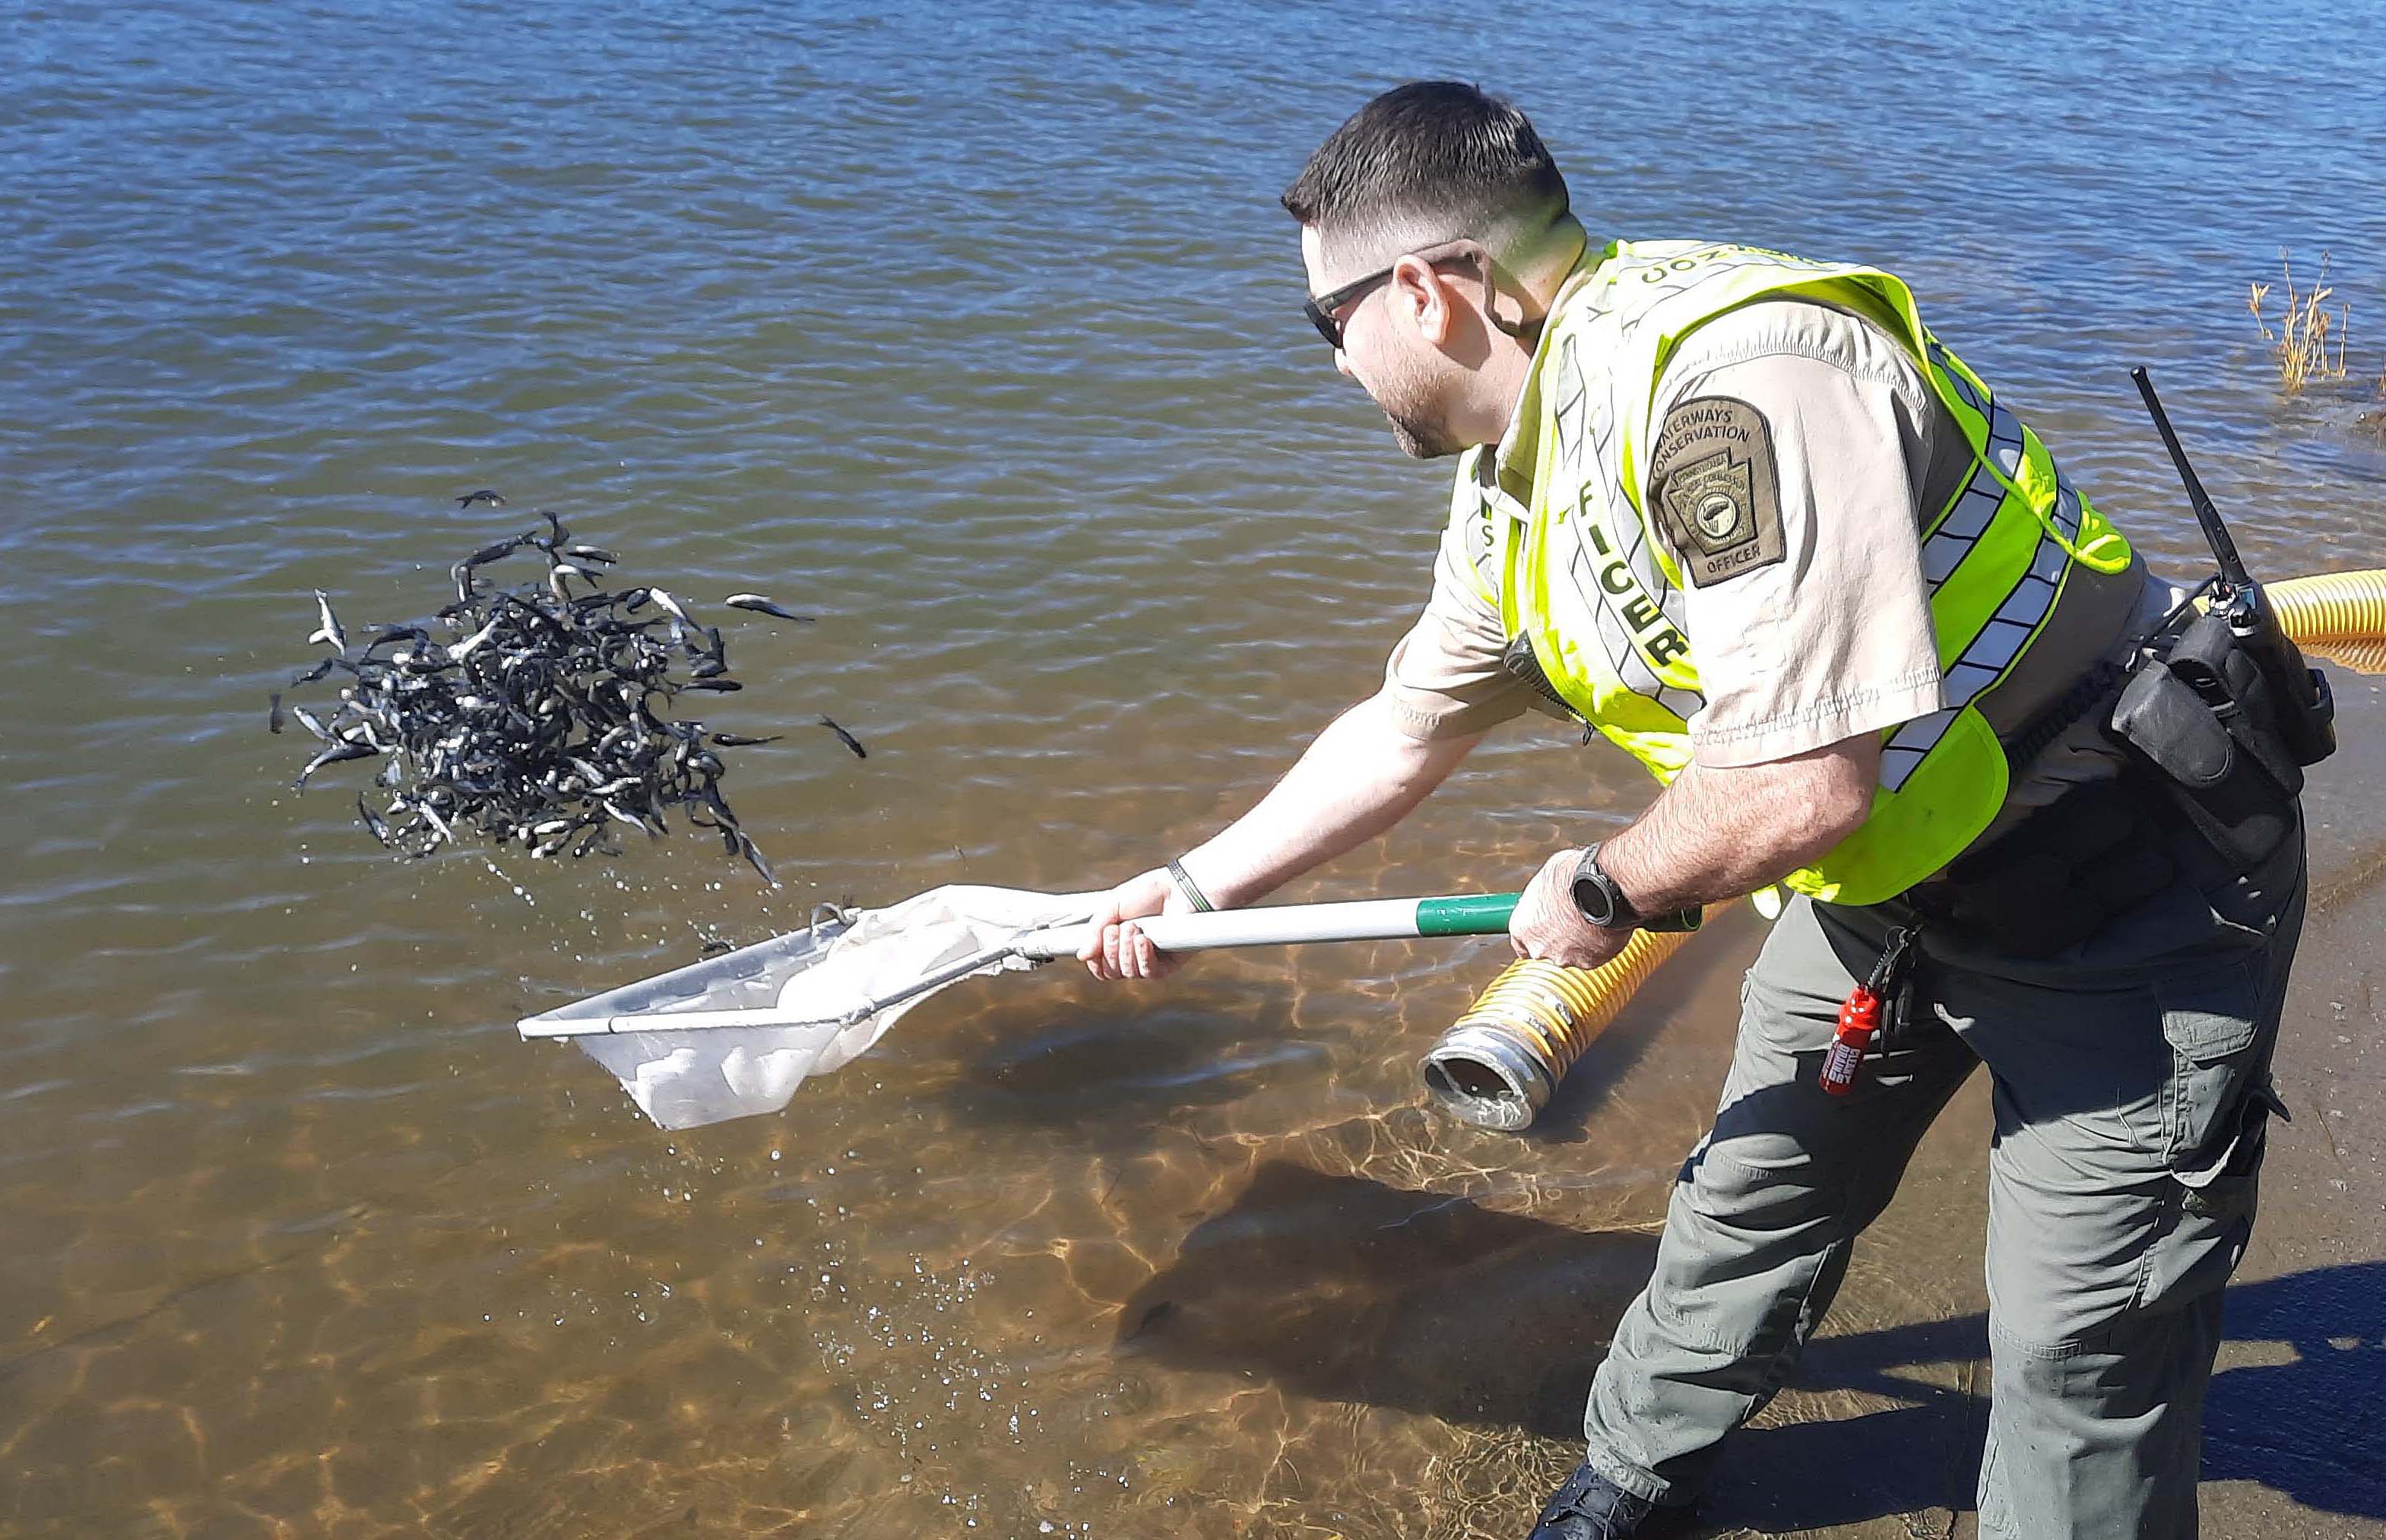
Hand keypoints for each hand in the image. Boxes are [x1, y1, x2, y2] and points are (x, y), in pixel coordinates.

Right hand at [1078, 867, 1192, 980]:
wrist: (1177, 889)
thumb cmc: (1146, 894)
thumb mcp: (1111, 907)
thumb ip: (1094, 931)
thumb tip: (1082, 956)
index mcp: (1117, 944)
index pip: (1100, 967)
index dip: (1094, 961)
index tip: (1093, 945)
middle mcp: (1132, 956)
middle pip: (1111, 972)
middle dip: (1109, 950)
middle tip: (1116, 928)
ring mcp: (1149, 961)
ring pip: (1128, 973)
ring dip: (1126, 950)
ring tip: (1133, 927)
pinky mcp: (1167, 965)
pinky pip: (1148, 972)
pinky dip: (1142, 956)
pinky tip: (1143, 940)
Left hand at [1509, 847, 1631, 969]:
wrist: (1602, 888)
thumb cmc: (1572, 878)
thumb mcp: (1547, 876)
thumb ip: (1543, 894)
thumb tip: (1550, 892)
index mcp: (1523, 927)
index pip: (1519, 942)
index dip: (1532, 934)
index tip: (1541, 928)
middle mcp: (1540, 947)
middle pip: (1545, 948)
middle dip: (1556, 937)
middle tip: (1570, 919)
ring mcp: (1565, 957)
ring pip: (1569, 954)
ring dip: (1577, 942)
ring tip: (1588, 921)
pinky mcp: (1590, 962)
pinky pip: (1591, 956)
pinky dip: (1596, 946)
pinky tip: (1601, 927)